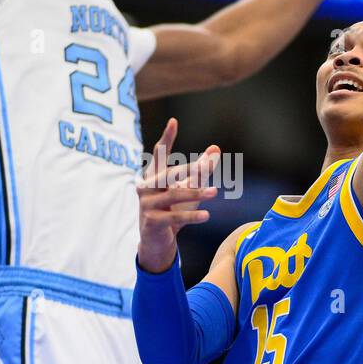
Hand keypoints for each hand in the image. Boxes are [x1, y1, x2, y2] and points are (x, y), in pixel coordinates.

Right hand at [136, 119, 219, 273]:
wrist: (157, 241)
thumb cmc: (173, 210)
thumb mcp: (188, 188)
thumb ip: (200, 170)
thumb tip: (215, 149)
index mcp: (154, 176)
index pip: (160, 153)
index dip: (167, 137)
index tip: (174, 121)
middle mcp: (147, 187)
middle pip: (170, 173)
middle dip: (190, 169)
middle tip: (207, 165)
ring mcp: (147, 204)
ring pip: (174, 195)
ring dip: (196, 194)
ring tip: (214, 192)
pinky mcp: (152, 221)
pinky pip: (175, 216)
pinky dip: (192, 216)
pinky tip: (207, 215)